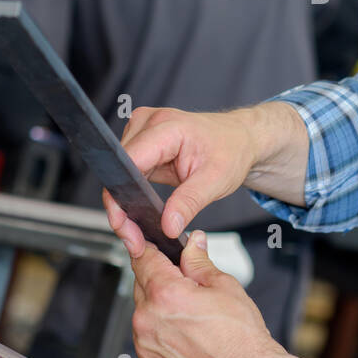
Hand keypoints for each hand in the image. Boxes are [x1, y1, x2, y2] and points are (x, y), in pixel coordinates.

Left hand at [102, 202, 343, 357]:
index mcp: (166, 294)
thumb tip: (193, 243)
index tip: (138, 234)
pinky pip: (146, 331)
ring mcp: (146, 343)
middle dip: (159, 275)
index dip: (144, 243)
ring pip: (143, 307)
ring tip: (189, 310)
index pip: (144, 257)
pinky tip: (183, 327)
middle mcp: (148, 319)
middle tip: (186, 280)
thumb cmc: (241, 337)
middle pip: (142, 281)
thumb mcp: (224, 285)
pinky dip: (158, 324)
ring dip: (158, 301)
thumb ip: (199, 261)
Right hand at [120, 103, 309, 239]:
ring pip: (118, 171)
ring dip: (124, 199)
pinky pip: (126, 170)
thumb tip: (167, 225)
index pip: (129, 160)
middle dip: (121, 204)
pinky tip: (143, 205)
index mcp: (168, 126)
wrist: (239, 139)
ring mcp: (144, 129)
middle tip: (134, 235)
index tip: (124, 223)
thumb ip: (189, 202)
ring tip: (140, 224)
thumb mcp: (217, 180)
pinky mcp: (143, 141)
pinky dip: (131, 191)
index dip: (121, 194)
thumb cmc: (232, 150)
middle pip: (118, 167)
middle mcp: (150, 122)